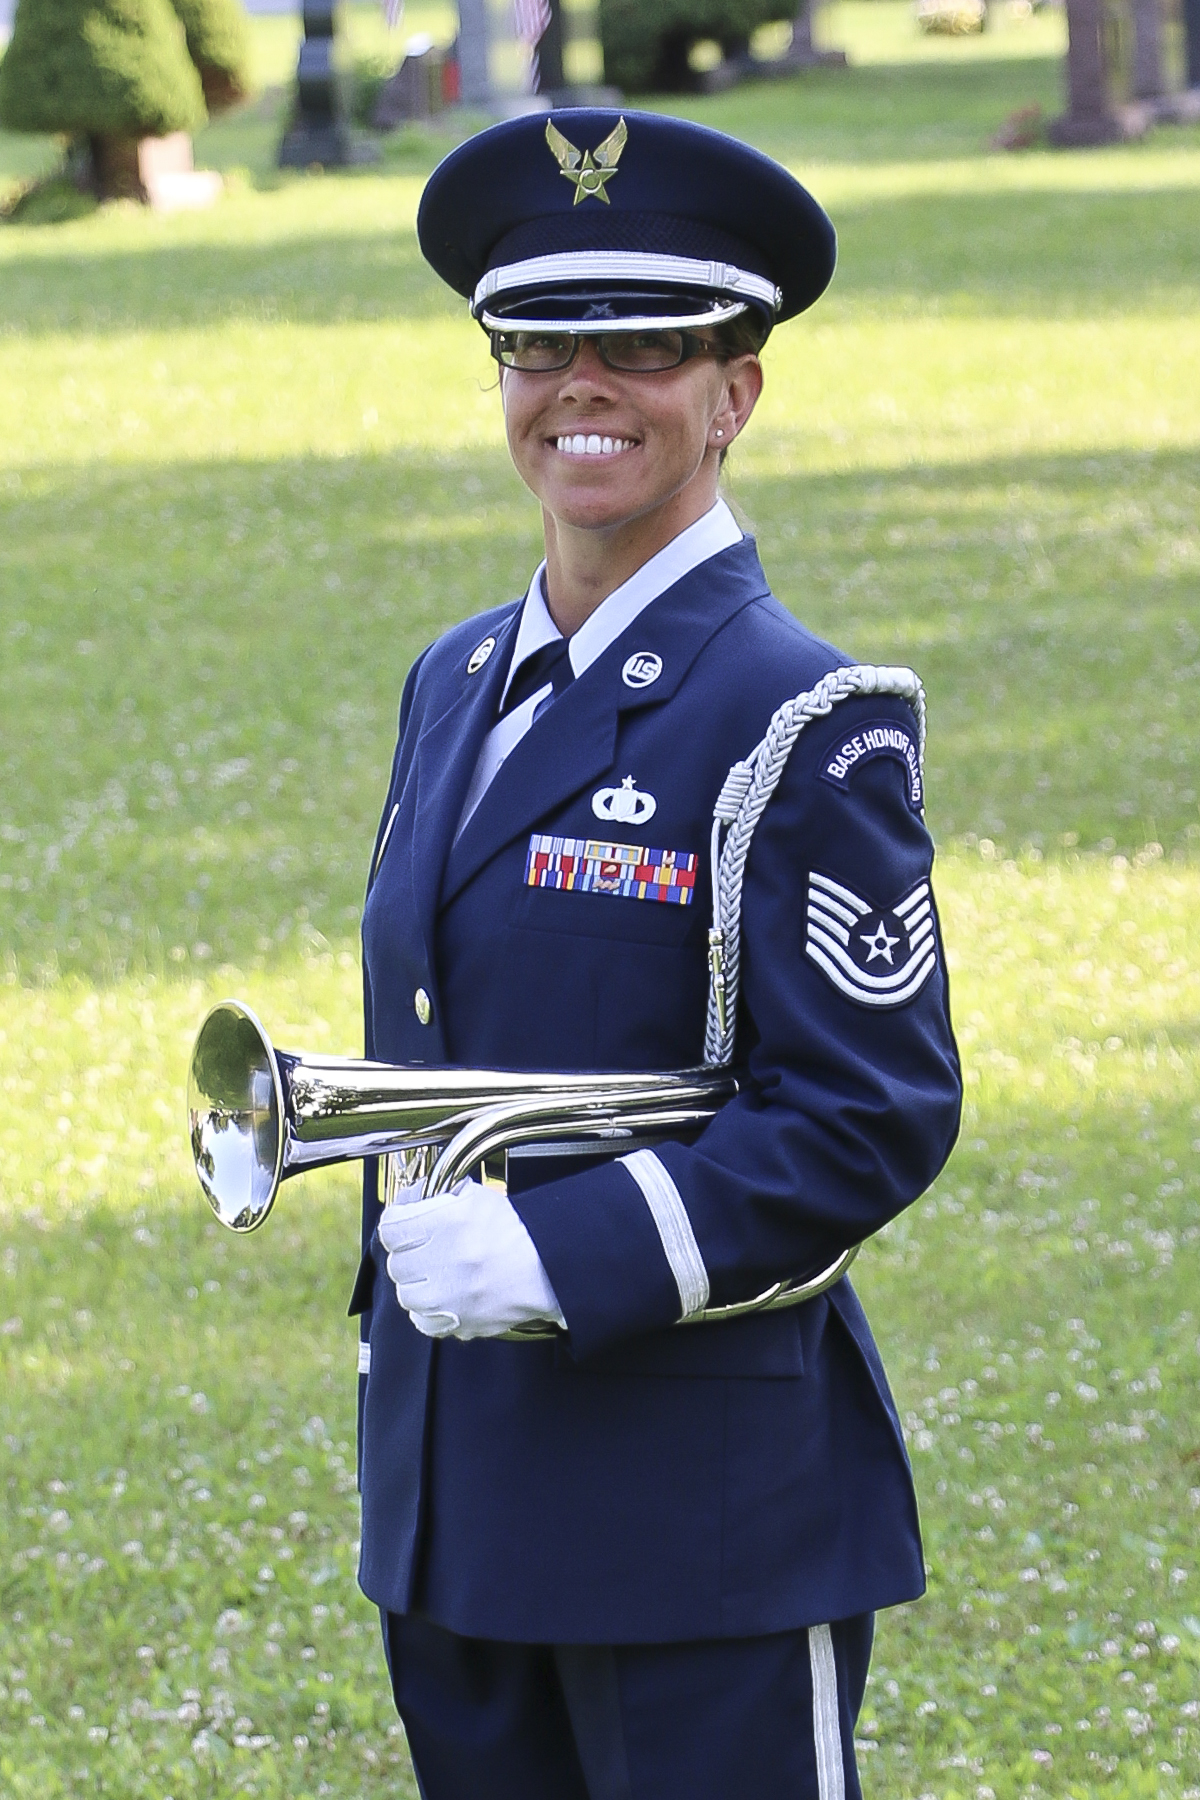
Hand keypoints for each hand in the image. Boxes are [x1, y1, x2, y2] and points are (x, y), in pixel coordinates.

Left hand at [378, 1180, 565, 1339]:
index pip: (391, 1228)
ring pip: (407, 1295)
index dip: (397, 1224)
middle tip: (426, 1249)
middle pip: (397, 1263)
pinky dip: (429, 1311)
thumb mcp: (475, 1198)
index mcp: (448, 1224)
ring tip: (437, 1274)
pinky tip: (444, 1296)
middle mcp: (447, 1262)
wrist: (550, 1267)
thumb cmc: (517, 1232)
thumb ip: (435, 1196)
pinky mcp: (461, 1323)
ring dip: (417, 1284)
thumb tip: (407, 1200)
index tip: (403, 1226)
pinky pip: (424, 1322)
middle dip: (409, 1254)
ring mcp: (452, 1297)